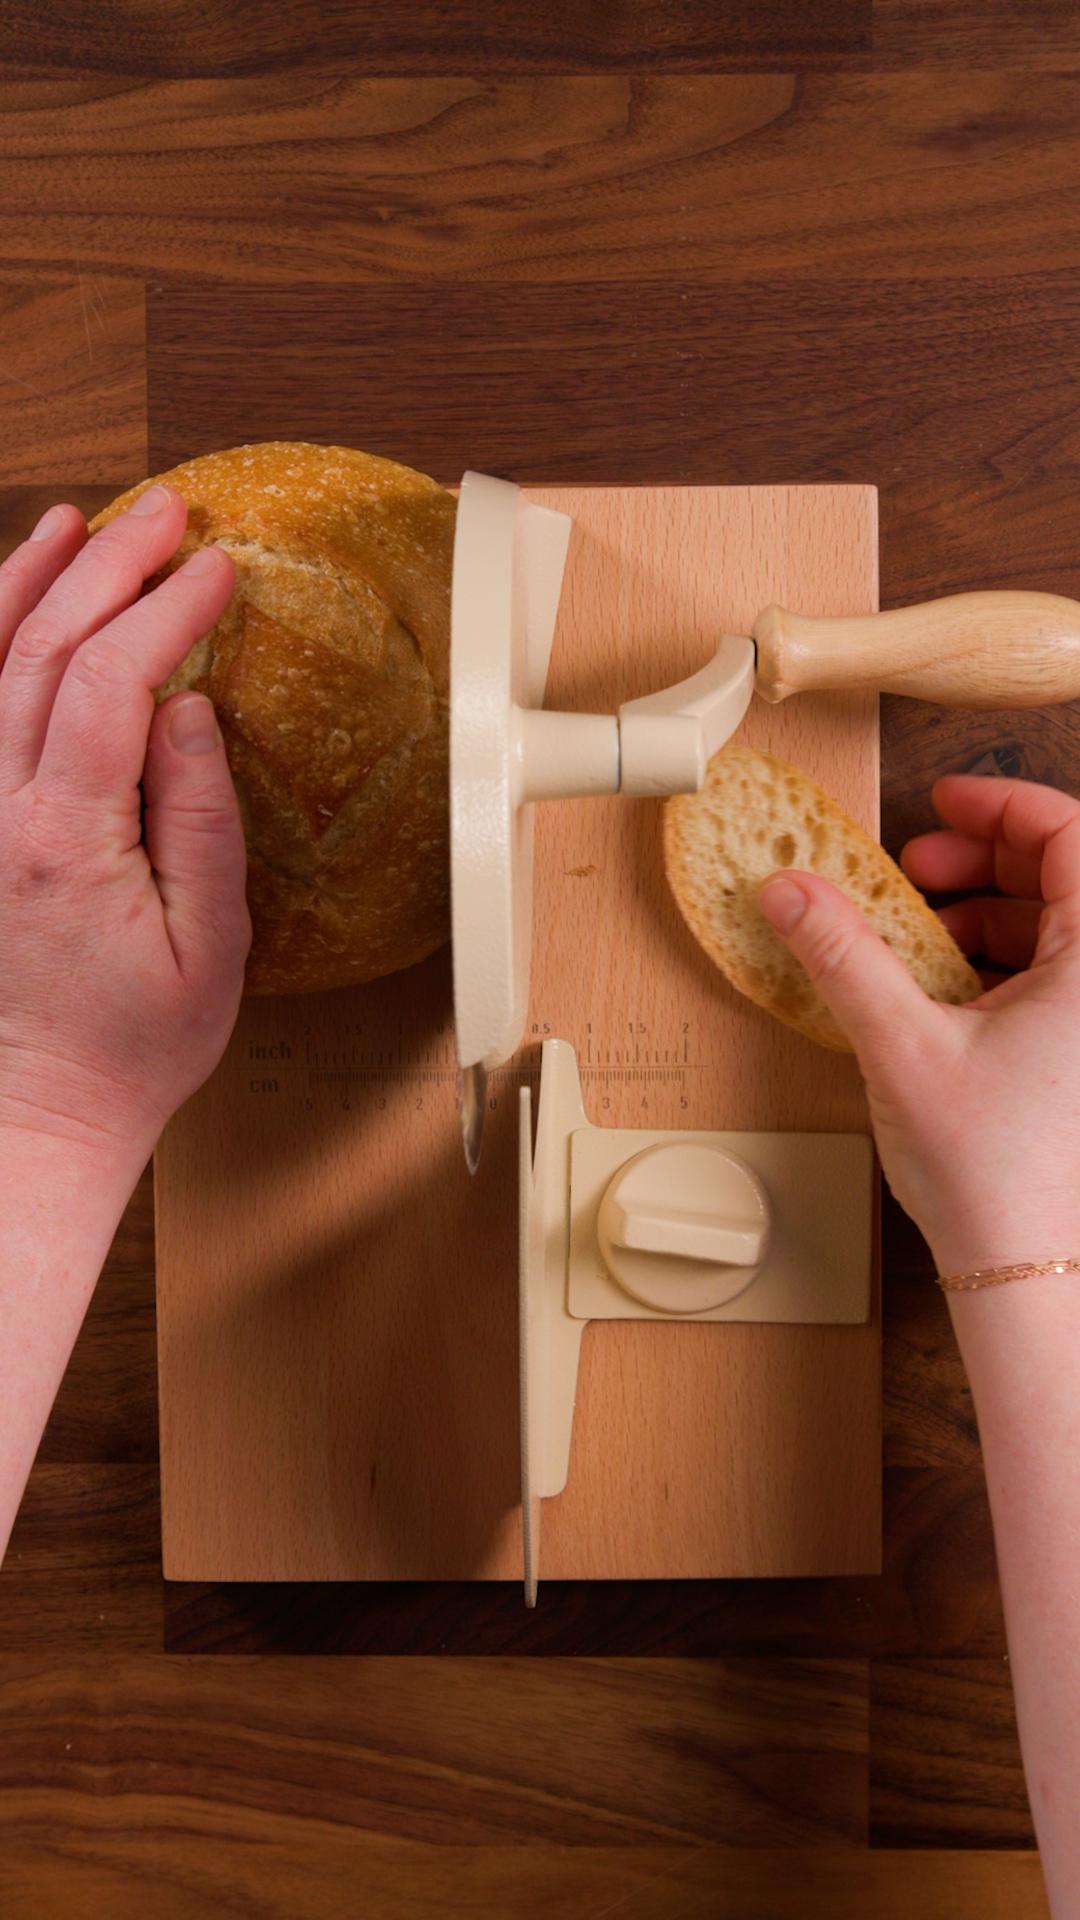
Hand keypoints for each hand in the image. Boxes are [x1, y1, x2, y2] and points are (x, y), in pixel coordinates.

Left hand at [0, 487, 250, 1169]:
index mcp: (65, 844)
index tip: (217, 568)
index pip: (109, 686)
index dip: (164, 611)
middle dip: (106, 566)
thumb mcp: (209, 949)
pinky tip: (4, 603)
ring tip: (73, 522)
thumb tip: (189, 712)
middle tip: (165, 512)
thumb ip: (200, 822)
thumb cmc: (129, 1048)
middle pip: (38, 653)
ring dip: (25, 583)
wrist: (34, 1112)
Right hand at [758, 775, 1079, 1274]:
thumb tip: (790, 892)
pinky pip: (1047, 982)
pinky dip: (992, 966)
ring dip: (982, 915)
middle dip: (981, 859)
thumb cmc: (993, 1173)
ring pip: (1055, 930)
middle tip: (913, 868)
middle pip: (1063, 877)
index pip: (1072, 834)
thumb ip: (843, 955)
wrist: (1026, 1273)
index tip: (939, 800)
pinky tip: (935, 991)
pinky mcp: (1078, 1061)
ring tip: (913, 934)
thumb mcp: (901, 1045)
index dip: (1002, 803)